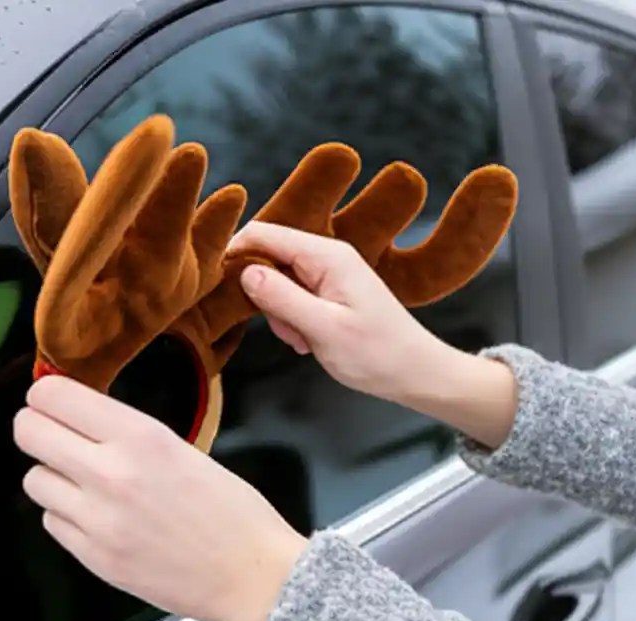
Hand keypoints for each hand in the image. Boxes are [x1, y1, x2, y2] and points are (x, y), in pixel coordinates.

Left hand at [12, 375, 307, 620]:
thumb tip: (79, 418)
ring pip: (34, 479)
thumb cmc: (232, 512)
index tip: (53, 400)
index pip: (53, 396)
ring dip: (53, 476)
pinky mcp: (92, 558)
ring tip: (85, 483)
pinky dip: (67, 515)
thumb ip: (126, 433)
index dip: (47, 395)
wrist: (250, 574)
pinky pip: (52, 522)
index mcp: (140, 437)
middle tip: (53, 433)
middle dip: (37, 428)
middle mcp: (110, 474)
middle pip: (28, 432)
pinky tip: (99, 517)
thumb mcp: (181, 449)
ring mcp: (96, 520)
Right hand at [232, 221, 517, 448]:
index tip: (220, 288)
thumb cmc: (378, 354)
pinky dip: (293, 321)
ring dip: (280, 315)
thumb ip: (281, 298)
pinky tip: (309, 342)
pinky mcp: (330, 293)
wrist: (416, 372)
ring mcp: (329, 274)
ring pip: (278, 283)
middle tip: (286, 330)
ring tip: (304, 341)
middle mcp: (328, 257)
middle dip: (263, 296)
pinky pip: (294, 298)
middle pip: (268, 259)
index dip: (236, 255)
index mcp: (328, 256)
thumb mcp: (323, 329)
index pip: (264, 233)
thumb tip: (244, 272)